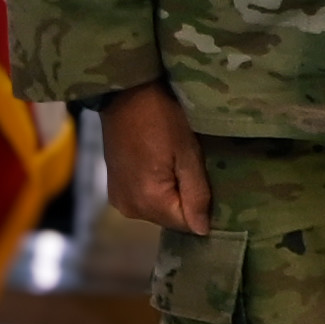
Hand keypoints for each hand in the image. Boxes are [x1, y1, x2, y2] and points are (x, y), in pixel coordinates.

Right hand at [99, 83, 211, 232]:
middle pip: (171, 218)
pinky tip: (160, 164)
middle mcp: (130, 209)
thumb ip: (196, 194)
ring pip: (158, 209)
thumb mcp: (188, 152)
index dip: (203, 208)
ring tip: (175, 162)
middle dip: (186, 199)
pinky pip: (143, 199)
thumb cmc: (161, 116)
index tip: (209, 183)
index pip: (188, 225)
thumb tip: (203, 230)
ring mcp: (119, 199)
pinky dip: (155, 187)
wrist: (124, 93)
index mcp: (149, 202)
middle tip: (192, 166)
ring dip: (171, 193)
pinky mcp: (114, 189)